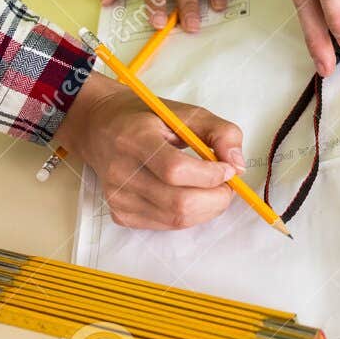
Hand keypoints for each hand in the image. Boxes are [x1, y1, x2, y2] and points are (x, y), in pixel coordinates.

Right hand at [54, 73, 245, 229]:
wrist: (102, 128)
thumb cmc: (149, 119)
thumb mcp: (189, 113)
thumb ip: (221, 132)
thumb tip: (238, 166)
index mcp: (135, 139)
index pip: (176, 170)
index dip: (211, 174)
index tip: (230, 169)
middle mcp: (121, 172)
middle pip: (178, 203)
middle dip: (216, 198)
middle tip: (228, 184)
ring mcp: (117, 197)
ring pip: (176, 219)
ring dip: (207, 208)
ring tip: (212, 189)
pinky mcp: (120, 214)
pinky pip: (166, 225)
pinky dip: (189, 214)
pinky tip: (189, 194)